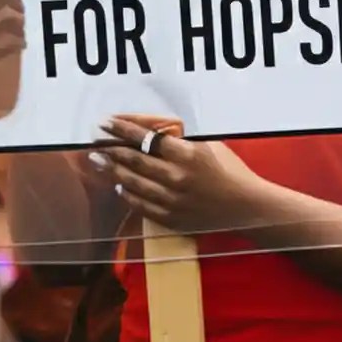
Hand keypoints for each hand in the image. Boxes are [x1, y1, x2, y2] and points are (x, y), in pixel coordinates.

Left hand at [92, 117, 267, 232]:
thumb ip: (181, 138)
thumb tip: (151, 130)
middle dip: (111, 149)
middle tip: (95, 141)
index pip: (146, 138)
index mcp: (188, 155)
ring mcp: (173, 201)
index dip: (124, 129)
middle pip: (134, 161)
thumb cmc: (230, 171)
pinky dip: (128, 195)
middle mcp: (177, 178)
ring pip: (133, 183)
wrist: (246, 208)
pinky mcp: (171, 219)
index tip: (108, 122)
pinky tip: (120, 186)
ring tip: (99, 160)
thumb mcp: (208, 145)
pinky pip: (142, 206)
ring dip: (113, 171)